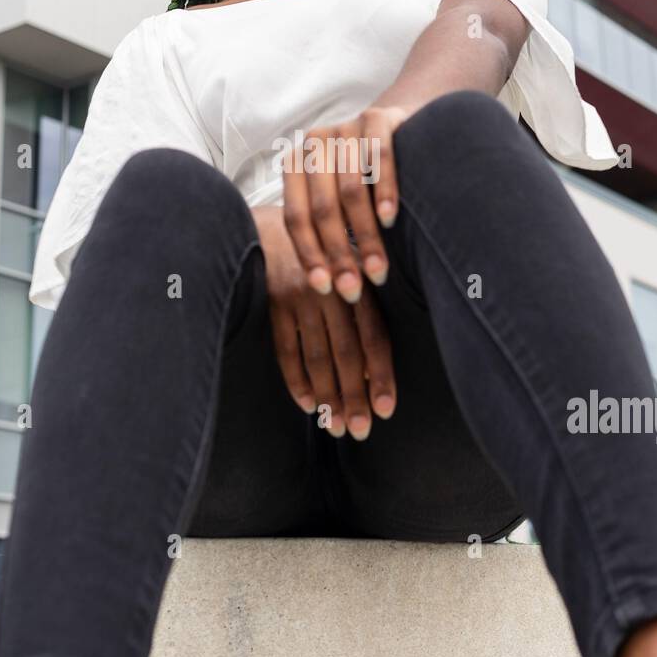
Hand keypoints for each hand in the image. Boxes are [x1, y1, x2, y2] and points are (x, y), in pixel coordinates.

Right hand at [251, 205, 396, 437]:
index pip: (374, 336)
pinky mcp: (273, 303)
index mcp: (358, 283)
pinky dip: (296, 379)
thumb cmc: (323, 256)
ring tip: (335, 427)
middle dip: (354, 396)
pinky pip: (286, 349)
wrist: (270, 226)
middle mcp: (332, 290)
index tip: (385, 409)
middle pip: (346, 352)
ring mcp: (300, 297)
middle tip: (360, 430)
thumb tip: (371, 370)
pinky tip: (307, 405)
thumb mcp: (350, 270)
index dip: (380, 374)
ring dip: (327, 396)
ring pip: (316, 356)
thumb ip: (365, 309)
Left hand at [280, 105, 409, 302]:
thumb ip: (326, 230)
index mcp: (295, 163)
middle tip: (354, 289)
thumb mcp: (335, 198)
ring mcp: (345, 127)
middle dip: (339, 254)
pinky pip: (379, 158)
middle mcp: (314, 142)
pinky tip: (390, 220)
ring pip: (351, 190)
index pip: (295, 217)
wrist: (397, 126)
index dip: (309, 255)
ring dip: (365, 235)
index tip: (325, 288)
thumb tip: (326, 287)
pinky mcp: (377, 117)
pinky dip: (384, 191)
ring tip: (378, 270)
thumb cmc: (362, 175)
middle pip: (322, 208)